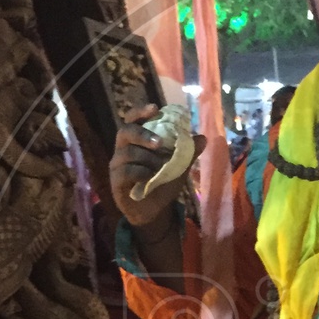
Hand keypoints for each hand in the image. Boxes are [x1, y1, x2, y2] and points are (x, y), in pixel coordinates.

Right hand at [109, 104, 203, 227]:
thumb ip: (188, 152)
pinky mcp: (115, 181)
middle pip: (125, 132)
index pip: (132, 120)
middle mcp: (123, 149)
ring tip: (161, 168)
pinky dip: (140, 173)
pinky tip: (150, 179)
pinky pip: (126, 171)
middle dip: (142, 135)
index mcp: (136, 141)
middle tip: (159, 143)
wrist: (155, 210)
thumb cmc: (163, 183)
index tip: (155, 108)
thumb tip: (203, 138)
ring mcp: (117, 165)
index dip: (140, 112)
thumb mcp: (179, 167)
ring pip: (128, 153)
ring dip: (147, 159)